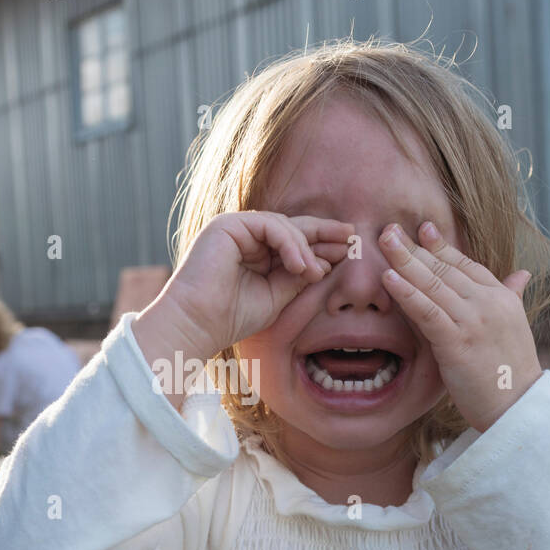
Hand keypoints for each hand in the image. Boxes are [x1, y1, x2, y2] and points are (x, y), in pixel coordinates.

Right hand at [139, 211, 354, 358]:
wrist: (197, 325)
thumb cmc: (230, 318)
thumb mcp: (276, 296)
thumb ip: (296, 277)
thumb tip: (324, 264)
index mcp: (253, 252)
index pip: (292, 241)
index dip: (320, 244)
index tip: (346, 250)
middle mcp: (243, 236)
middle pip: (291, 227)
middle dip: (323, 232)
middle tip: (351, 237)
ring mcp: (234, 228)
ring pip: (283, 226)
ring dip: (306, 247)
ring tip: (317, 271)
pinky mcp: (227, 225)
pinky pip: (269, 226)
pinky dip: (289, 244)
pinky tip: (300, 264)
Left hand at [379, 221, 540, 432]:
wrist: (518, 406)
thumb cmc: (511, 370)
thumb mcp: (514, 326)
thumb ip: (512, 296)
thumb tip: (522, 274)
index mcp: (500, 297)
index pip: (466, 264)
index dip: (441, 246)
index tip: (422, 228)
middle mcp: (488, 303)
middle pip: (444, 269)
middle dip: (415, 248)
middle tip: (390, 228)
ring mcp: (473, 321)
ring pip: (433, 284)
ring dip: (405, 261)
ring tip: (384, 241)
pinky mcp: (457, 342)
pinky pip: (427, 311)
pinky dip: (407, 293)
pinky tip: (388, 278)